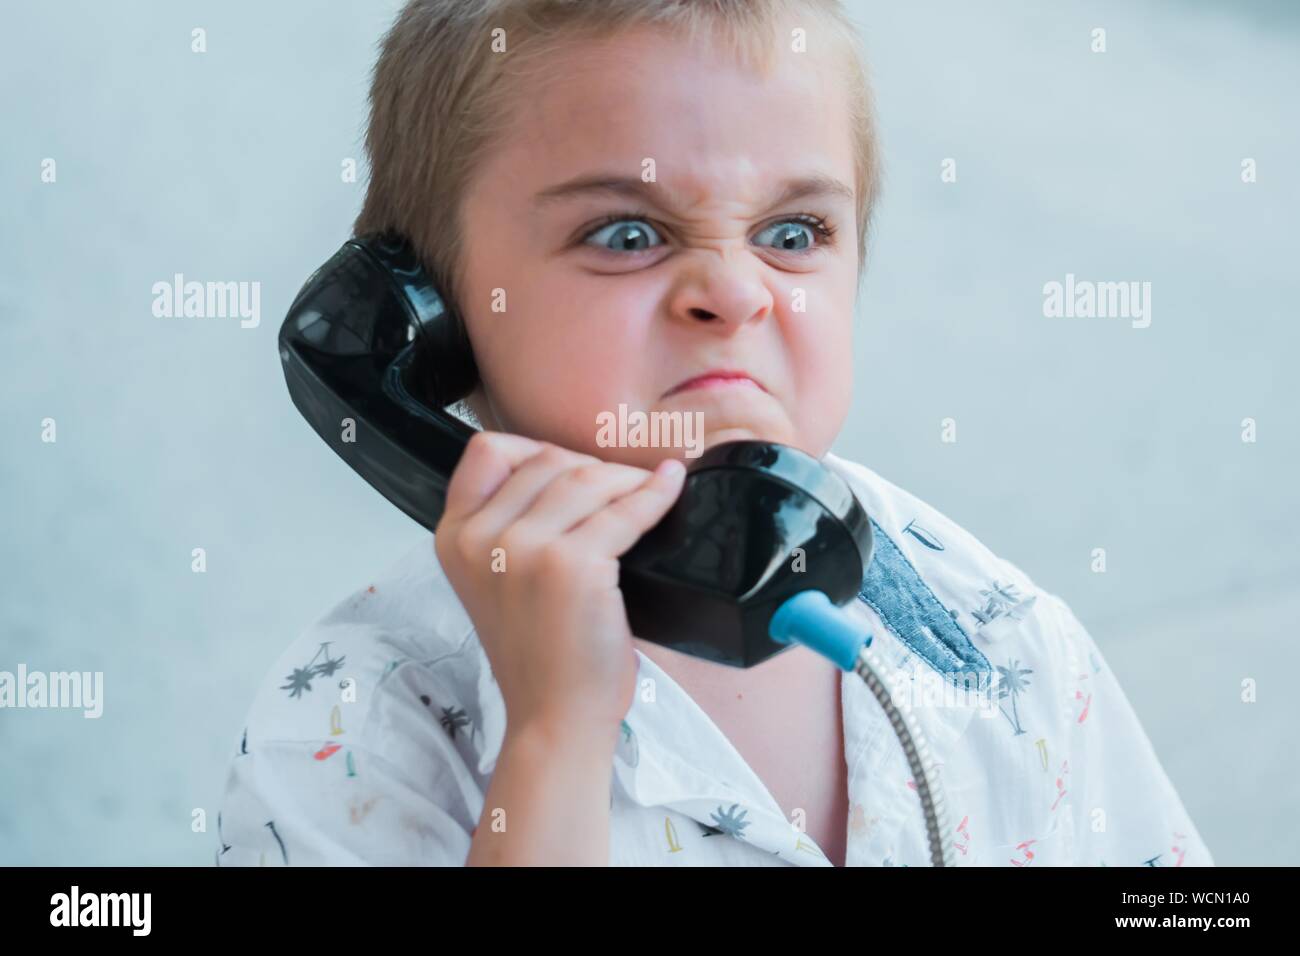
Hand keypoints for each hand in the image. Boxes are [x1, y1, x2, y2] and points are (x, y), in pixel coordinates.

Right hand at [434, 431, 685, 741]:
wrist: (554, 717)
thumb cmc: (539, 654)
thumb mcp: (497, 580)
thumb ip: (511, 524)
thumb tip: (572, 468)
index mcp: (454, 537)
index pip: (486, 451)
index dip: (537, 449)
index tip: (573, 466)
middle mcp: (479, 538)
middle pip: (545, 458)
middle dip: (592, 466)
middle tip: (623, 487)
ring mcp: (523, 549)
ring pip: (587, 477)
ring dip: (627, 479)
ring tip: (649, 489)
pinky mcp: (571, 565)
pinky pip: (626, 511)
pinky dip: (655, 495)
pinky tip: (669, 488)